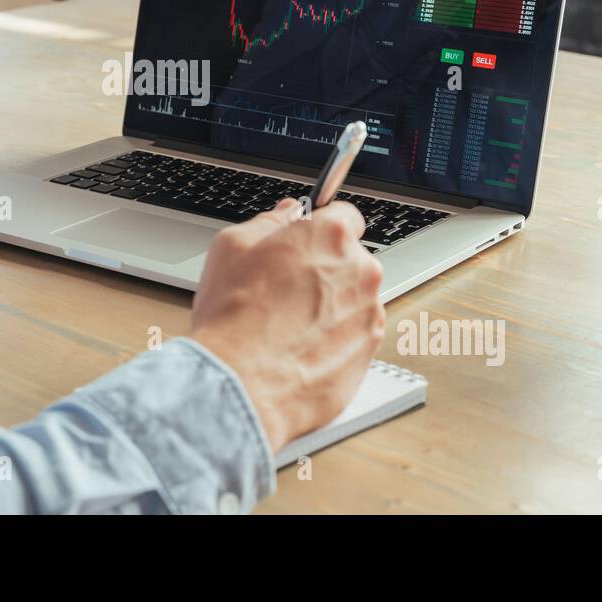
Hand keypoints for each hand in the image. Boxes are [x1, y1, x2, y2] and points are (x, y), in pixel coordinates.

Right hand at [190, 199, 385, 452]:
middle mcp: (360, 272)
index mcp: (330, 236)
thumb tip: (285, 215)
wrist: (241, 385)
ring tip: (287, 326)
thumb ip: (268, 222)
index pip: (344, 215)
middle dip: (323, 269)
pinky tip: (298, 348)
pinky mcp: (368, 354)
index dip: (321, 228)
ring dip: (329, 307)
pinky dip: (333, 340)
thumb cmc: (233, 319)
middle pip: (350, 260)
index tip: (307, 240)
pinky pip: (354, 337)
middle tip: (284, 288)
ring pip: (353, 300)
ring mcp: (369, 316)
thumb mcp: (232, 247)